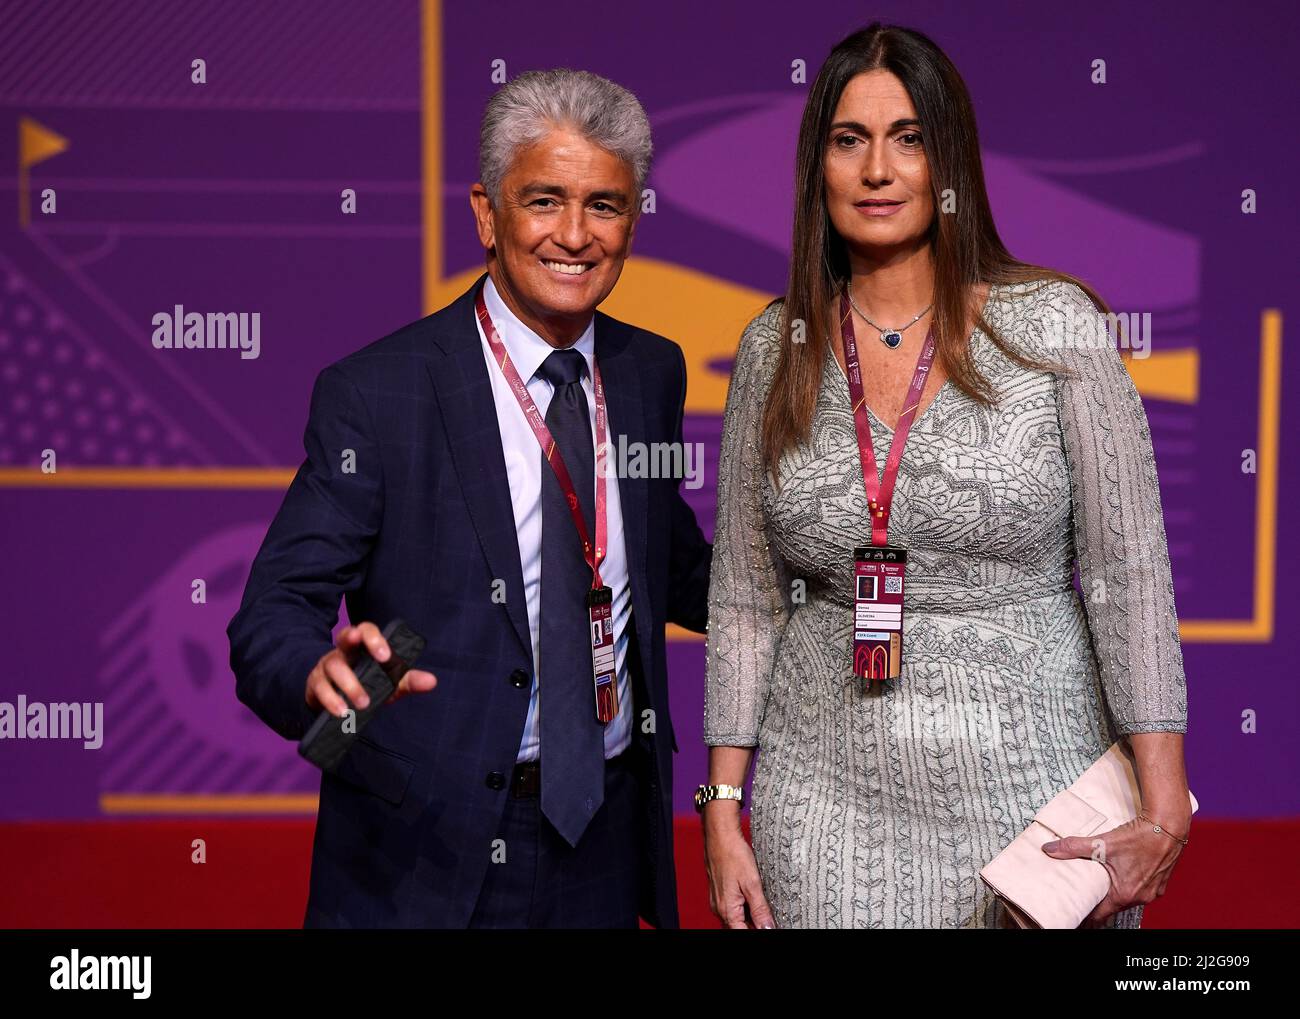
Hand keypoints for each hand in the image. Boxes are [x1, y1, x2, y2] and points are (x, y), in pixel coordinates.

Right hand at [305, 622, 436, 716]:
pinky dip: (331, 700)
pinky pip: (320, 689)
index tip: (386, 655)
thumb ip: (408, 681)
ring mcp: (325, 666)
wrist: (332, 701)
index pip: (365, 630)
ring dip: (350, 685)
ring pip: (334, 667)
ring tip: (363, 704)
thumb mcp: (387, 683)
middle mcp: (342, 652)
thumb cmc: (365, 684)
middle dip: (355, 640)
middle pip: (344, 637)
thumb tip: (431, 682)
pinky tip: (342, 712)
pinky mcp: (315, 685)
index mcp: (361, 647)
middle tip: (380, 659)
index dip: (374, 638)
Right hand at [702, 807, 776, 928]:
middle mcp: (719, 908)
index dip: (759, 930)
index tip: (771, 925)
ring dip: (751, 915)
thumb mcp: (752, 884)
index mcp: (727, 910)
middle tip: (771, 915)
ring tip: (765, 905)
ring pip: (737, 917)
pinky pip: (733, 906)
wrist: (720, 835)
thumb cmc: (733, 854)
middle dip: (755, 924)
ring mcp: (718, 899)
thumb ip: (760, 909)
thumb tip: (768, 928)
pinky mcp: (720, 891)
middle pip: (740, 926)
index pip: (744, 933)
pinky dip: (745, 905)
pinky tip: (755, 896)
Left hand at [1040, 808, 1188, 926]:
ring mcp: (1153, 890)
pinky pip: (1142, 889)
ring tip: (1099, 885)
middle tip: (1083, 896)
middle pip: (1113, 906)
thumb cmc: (1138, 837)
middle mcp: (1141, 897)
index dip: (1086, 915)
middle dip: (1098, 902)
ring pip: (1128, 897)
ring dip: (1115, 893)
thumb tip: (1049, 850)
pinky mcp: (1160, 881)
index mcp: (1125, 894)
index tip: (1075, 912)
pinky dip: (1130, 885)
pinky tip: (1122, 874)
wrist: (1168, 826)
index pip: (1100, 915)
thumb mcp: (1102, 842)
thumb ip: (1074, 847)